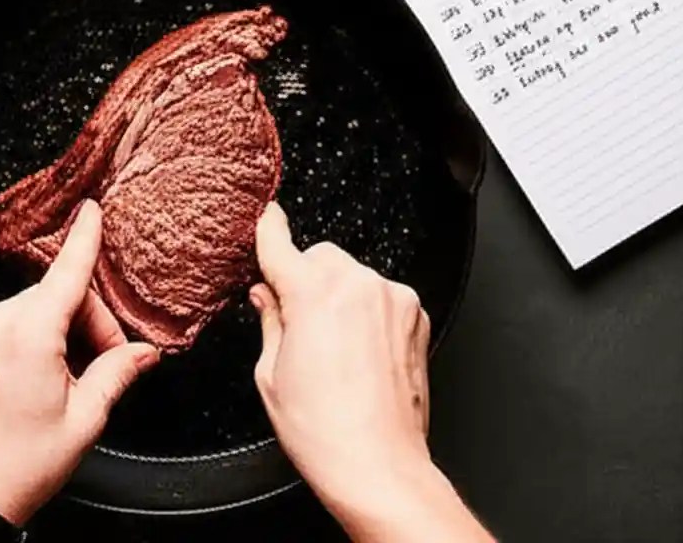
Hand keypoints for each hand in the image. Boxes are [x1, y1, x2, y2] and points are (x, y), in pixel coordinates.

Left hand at [0, 200, 159, 525]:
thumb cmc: (22, 463)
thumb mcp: (85, 418)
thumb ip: (117, 372)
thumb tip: (142, 353)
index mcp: (26, 335)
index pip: (66, 273)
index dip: (84, 239)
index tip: (92, 210)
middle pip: (59, 298)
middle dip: (89, 326)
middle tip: (104, 368)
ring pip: (36, 309)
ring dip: (63, 333)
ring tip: (70, 381)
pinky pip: (12, 322)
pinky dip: (37, 338)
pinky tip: (45, 376)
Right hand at [251, 202, 432, 517]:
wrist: (379, 466)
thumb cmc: (324, 431)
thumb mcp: (272, 374)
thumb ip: (270, 320)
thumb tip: (266, 296)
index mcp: (314, 294)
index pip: (281, 244)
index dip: (269, 228)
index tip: (268, 216)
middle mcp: (359, 287)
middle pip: (321, 257)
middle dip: (305, 281)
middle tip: (296, 325)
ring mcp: (394, 301)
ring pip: (353, 277)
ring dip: (338, 297)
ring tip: (331, 351)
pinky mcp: (416, 319)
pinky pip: (382, 298)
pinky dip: (367, 313)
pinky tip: (357, 355)